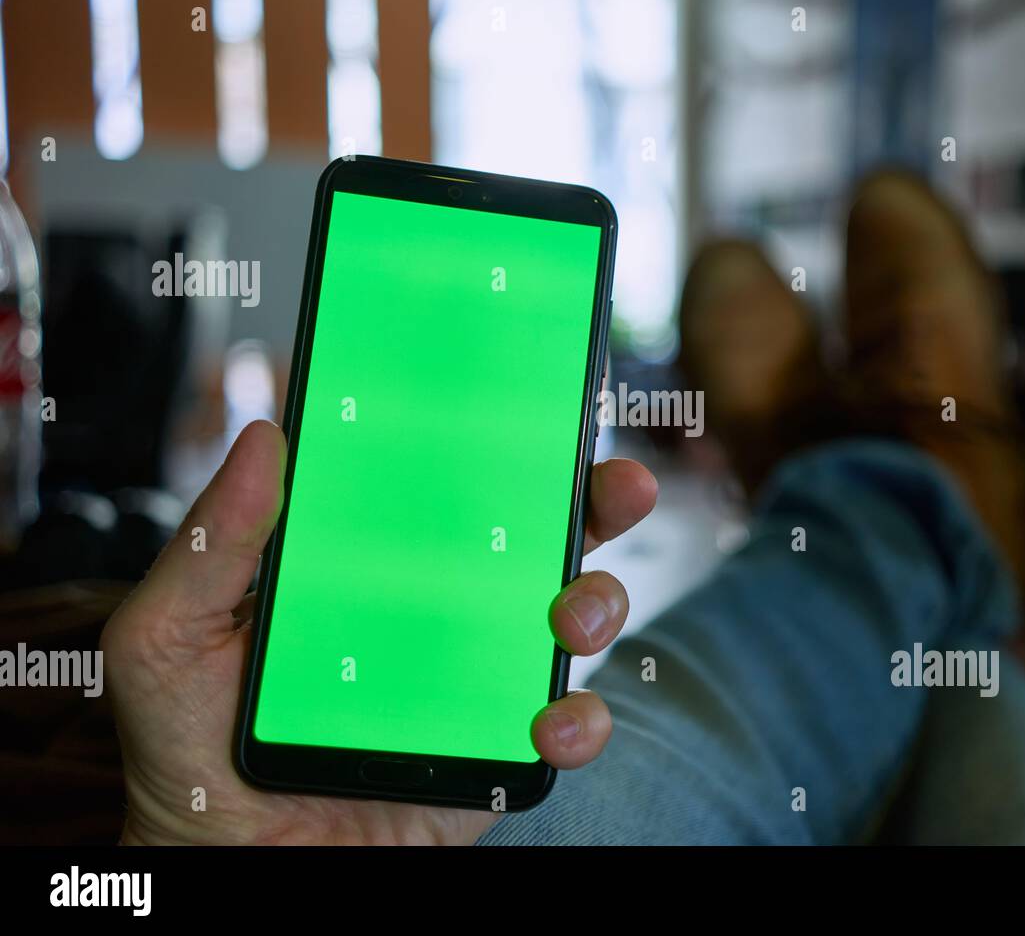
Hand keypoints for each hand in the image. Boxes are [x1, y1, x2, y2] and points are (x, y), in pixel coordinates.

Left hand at [102, 420, 656, 844]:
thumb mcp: (166, 637)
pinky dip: (581, 720)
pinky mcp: (498, 750)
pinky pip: (567, 726)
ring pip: (574, 615)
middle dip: (598, 498)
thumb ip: (210, 545)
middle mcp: (442, 609)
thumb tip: (263, 439)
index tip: (540, 396)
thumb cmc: (189, 749)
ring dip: (600, 599)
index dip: (505, 437)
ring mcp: (477, 677)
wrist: (228, 866)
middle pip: (540, 536)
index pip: (452, 484)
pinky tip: (549, 723)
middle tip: (619, 486)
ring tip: (570, 615)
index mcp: (378, 564)